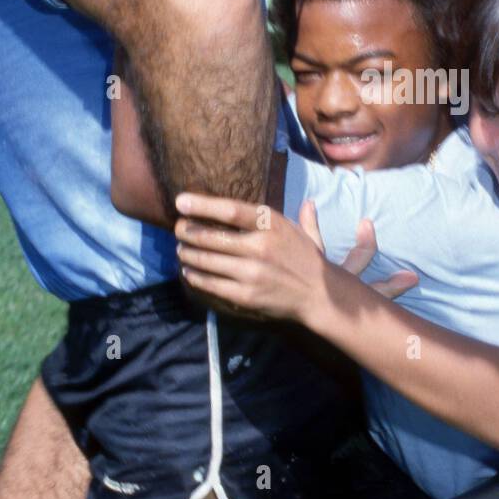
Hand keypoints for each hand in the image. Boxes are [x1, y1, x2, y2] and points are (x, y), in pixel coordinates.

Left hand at [173, 191, 417, 318]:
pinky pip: (210, 283)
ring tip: (180, 249)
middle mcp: (260, 246)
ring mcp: (251, 272)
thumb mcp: (305, 234)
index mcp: (272, 224)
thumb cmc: (309, 261)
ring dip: (187, 253)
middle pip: (210, 236)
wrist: (320, 297)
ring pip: (205, 260)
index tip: (180, 201)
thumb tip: (310, 202)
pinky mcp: (245, 295)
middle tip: (178, 228)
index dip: (201, 205)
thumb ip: (303, 217)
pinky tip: (190, 270)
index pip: (229, 210)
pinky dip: (195, 276)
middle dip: (187, 231)